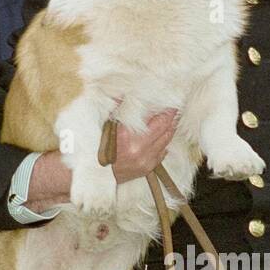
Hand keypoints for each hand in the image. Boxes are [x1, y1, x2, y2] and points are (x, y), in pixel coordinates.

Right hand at [27, 110, 179, 207]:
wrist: (95, 176)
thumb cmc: (97, 149)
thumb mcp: (104, 126)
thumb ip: (114, 109)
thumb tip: (122, 92)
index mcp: (128, 136)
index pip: (155, 119)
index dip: (165, 110)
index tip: (170, 102)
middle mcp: (140, 149)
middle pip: (165, 129)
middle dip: (171, 117)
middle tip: (174, 108)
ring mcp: (145, 160)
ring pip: (166, 141)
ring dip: (170, 129)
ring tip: (171, 119)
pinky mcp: (147, 168)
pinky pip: (162, 153)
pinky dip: (164, 143)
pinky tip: (163, 135)